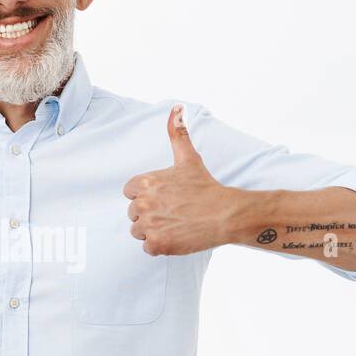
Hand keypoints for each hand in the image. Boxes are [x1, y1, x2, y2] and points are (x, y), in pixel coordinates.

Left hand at [122, 104, 239, 255]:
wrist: (226, 214)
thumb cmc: (206, 186)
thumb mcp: (188, 158)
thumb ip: (177, 134)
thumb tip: (176, 108)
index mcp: (145, 183)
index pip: (129, 193)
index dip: (146, 196)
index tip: (165, 197)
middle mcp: (143, 204)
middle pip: (133, 214)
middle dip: (150, 215)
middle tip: (174, 211)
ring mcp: (149, 225)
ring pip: (139, 231)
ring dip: (154, 231)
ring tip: (176, 223)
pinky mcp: (158, 244)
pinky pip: (148, 248)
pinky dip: (162, 245)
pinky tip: (178, 236)